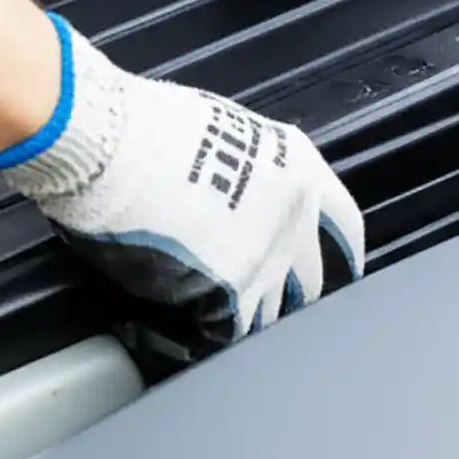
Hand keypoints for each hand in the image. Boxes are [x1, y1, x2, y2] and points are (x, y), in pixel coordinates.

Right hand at [0, 13, 364, 356]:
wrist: (113, 144)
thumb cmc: (149, 127)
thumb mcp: (227, 134)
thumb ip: (253, 175)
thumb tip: (243, 198)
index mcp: (299, 169)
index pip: (346, 228)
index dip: (337, 255)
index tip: (331, 271)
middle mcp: (295, 216)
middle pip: (313, 281)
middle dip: (290, 294)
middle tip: (257, 297)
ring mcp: (267, 257)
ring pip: (275, 312)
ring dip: (248, 315)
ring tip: (215, 310)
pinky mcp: (231, 290)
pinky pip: (233, 329)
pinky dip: (213, 332)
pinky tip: (189, 324)